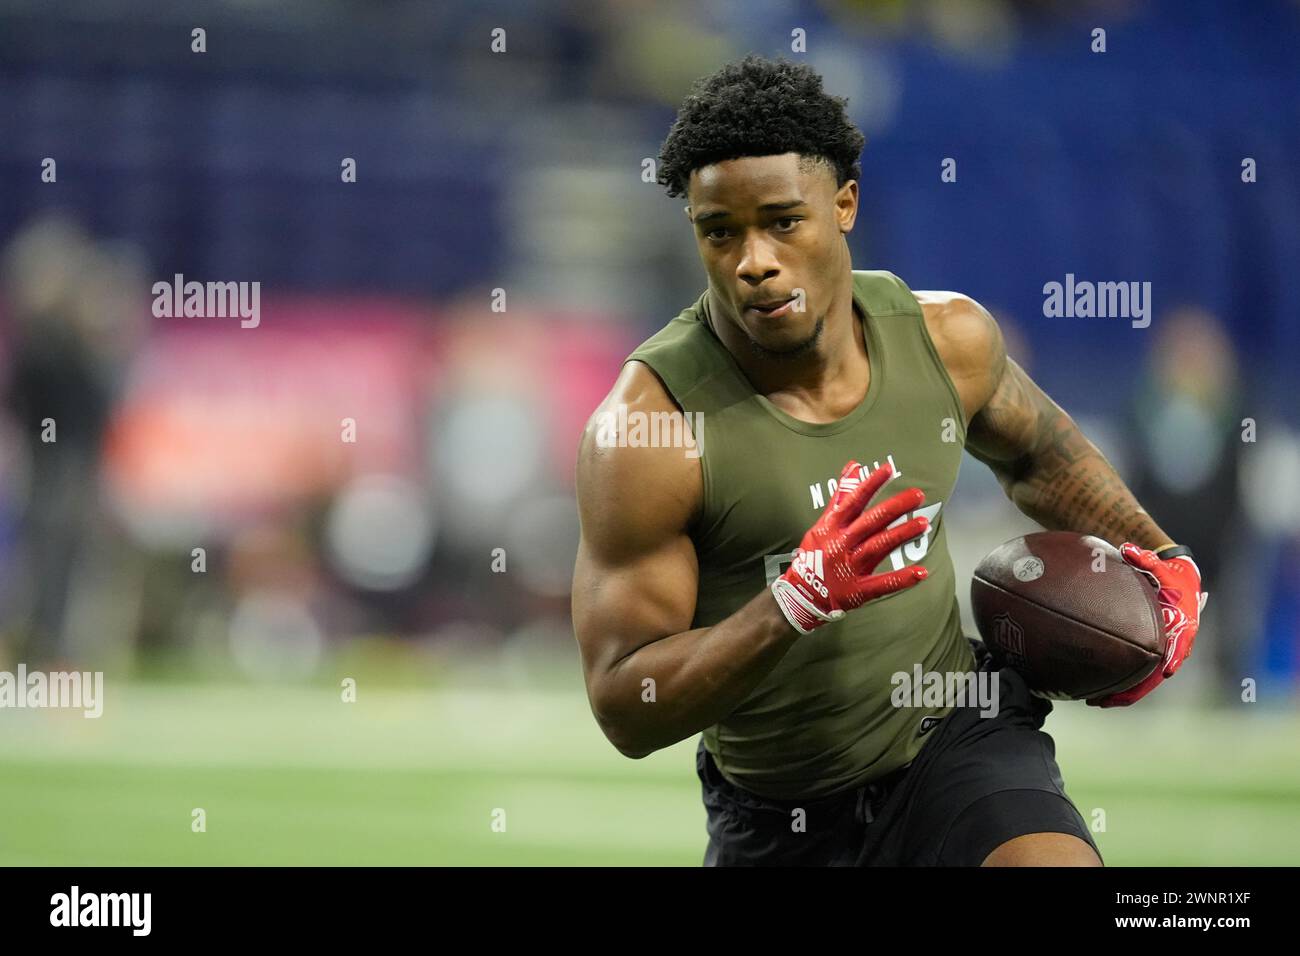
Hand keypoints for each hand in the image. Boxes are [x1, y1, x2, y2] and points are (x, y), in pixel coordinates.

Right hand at [770, 460, 930, 634]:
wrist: (800, 593)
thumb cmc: (815, 554)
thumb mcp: (822, 524)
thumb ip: (841, 497)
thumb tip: (854, 466)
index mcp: (832, 527)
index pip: (853, 501)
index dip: (870, 485)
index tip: (888, 469)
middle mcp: (841, 544)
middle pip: (871, 522)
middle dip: (895, 507)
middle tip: (917, 495)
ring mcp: (849, 568)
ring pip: (879, 547)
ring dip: (902, 534)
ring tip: (923, 523)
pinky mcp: (857, 590)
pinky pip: (882, 584)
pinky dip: (902, 578)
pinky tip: (921, 572)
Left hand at [1087, 543, 1207, 706]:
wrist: (1176, 579)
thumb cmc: (1168, 573)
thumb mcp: (1159, 566)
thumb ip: (1144, 559)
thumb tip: (1128, 549)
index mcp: (1182, 625)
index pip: (1180, 646)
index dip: (1173, 658)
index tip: (1165, 672)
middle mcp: (1174, 643)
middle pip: (1156, 673)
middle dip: (1136, 689)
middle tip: (1110, 699)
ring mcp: (1162, 651)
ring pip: (1145, 680)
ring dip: (1124, 694)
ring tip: (1098, 702)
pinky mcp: (1150, 653)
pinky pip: (1136, 674)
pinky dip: (1121, 685)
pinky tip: (1098, 693)